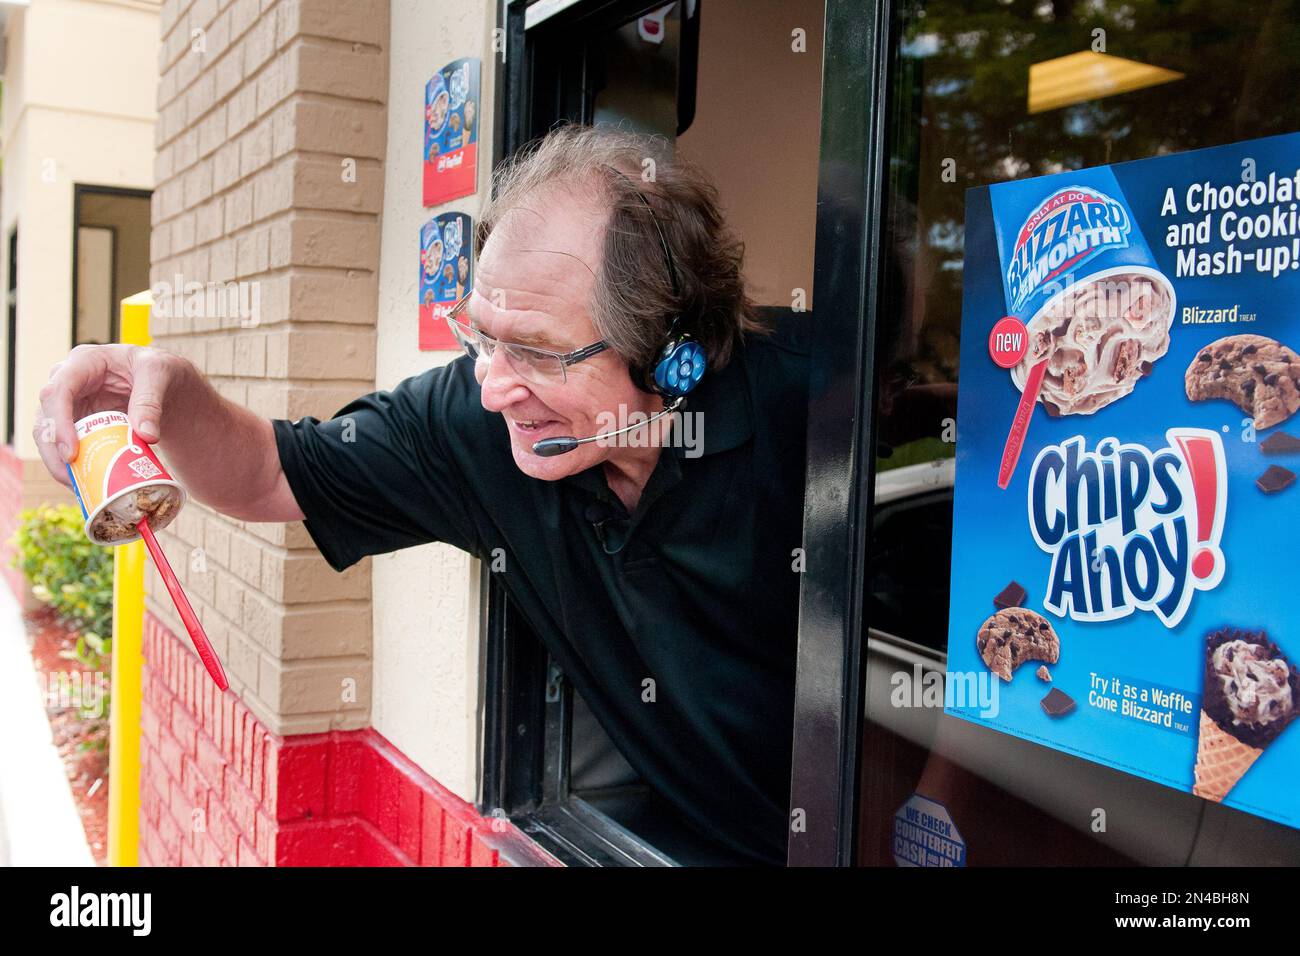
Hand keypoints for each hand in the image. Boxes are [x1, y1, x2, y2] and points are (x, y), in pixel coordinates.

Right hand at [34, 344, 182, 487]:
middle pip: (45, 417)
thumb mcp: (160, 374)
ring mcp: (70, 404)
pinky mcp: (77, 423)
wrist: (166, 383)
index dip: (58, 422)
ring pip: (48, 436)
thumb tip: (146, 435)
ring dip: (58, 463)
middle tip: (72, 480)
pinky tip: (85, 484)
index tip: (71, 452)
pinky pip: (65, 446)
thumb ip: (151, 401)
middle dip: (53, 451)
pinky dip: (72, 466)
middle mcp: (68, 382)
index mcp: (84, 362)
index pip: (58, 391)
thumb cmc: (159, 369)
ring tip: (78, 487)